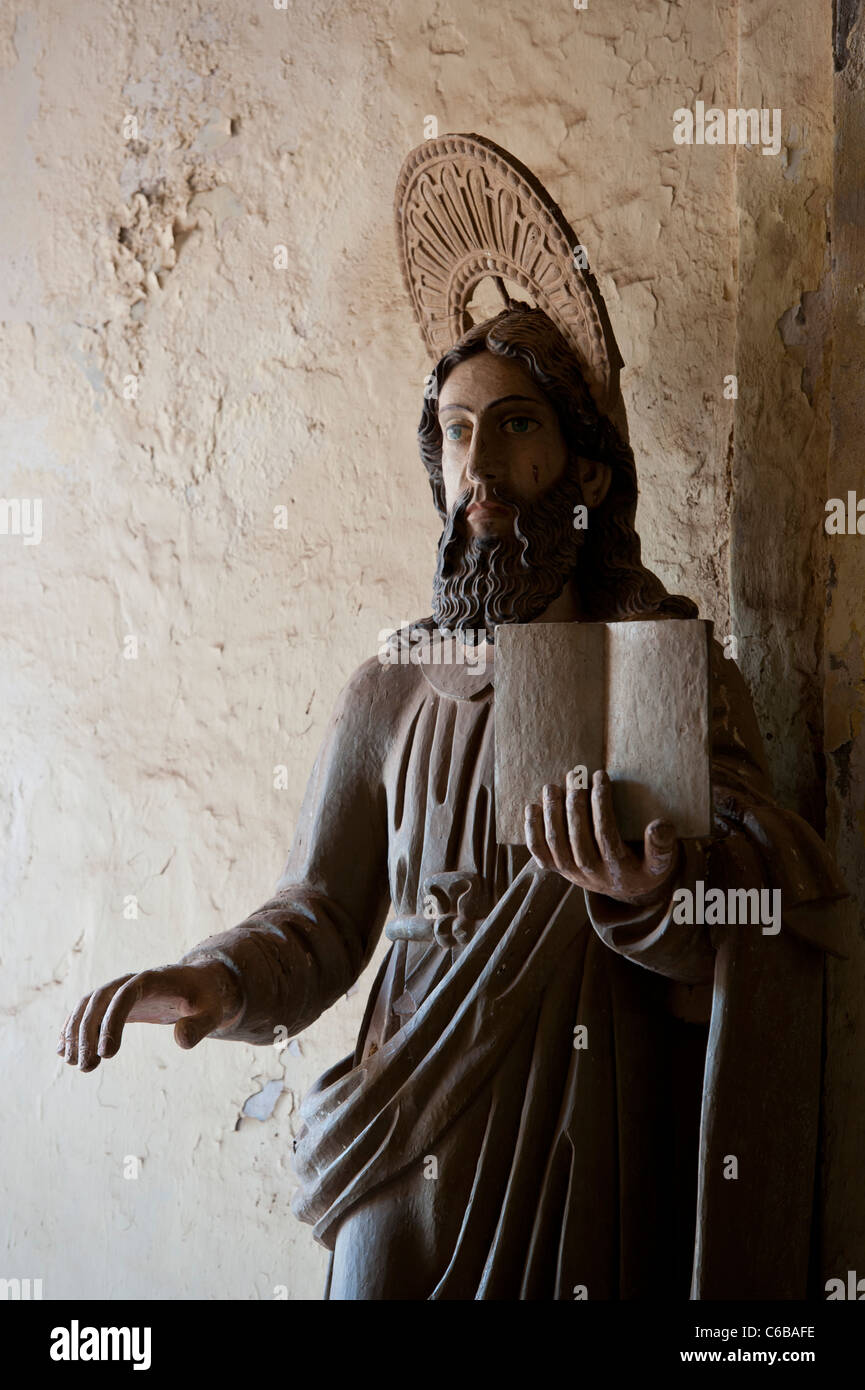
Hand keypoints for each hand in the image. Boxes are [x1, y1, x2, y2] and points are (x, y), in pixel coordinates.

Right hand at [57, 960, 242, 1071]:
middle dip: (87, 1032)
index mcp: (153, 980)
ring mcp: (120, 990)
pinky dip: (73, 1028)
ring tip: (75, 1064)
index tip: (108, 1054)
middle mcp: (130, 981)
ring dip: (76, 1033)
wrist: (199, 985)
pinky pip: (88, 1012)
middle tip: (85, 1066)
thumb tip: (181, 1041)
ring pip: (88, 1006)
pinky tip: (64, 1052)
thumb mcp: (212, 1012)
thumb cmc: (206, 999)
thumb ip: (200, 1026)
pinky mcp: (115, 1003)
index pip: (125, 995)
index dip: (112, 1022)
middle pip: (99, 1000)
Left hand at [525, 768, 679, 905]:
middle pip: (577, 836)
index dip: (601, 804)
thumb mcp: (661, 863)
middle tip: (574, 775)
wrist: (626, 889)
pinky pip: (539, 852)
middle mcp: (591, 874)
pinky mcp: (557, 869)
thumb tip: (660, 826)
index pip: (605, 834)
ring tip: (552, 786)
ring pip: (556, 843)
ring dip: (551, 813)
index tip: (600, 775)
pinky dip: (532, 831)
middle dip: (574, 802)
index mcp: (618, 869)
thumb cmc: (645, 866)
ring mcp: (571, 872)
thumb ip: (663, 846)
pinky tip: (532, 807)